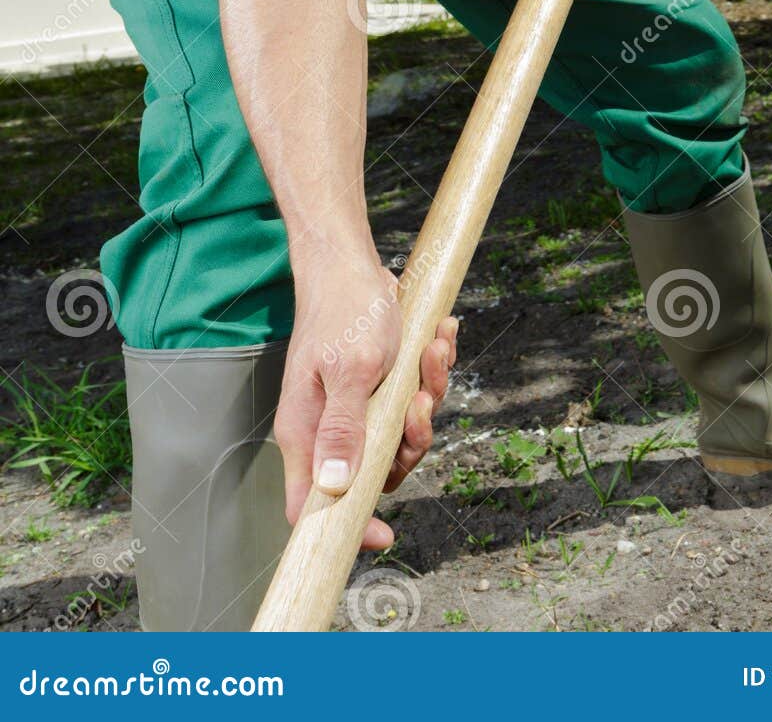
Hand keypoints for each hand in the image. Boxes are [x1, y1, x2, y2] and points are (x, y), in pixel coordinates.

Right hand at [273, 253, 458, 546]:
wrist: (351, 262)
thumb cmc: (343, 310)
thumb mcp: (349, 370)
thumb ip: (343, 428)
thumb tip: (335, 488)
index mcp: (308, 432)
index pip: (312, 507)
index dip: (346, 528)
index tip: (385, 535)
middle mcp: (331, 429)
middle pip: (378, 472)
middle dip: (412, 438)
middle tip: (419, 399)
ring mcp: (358, 409)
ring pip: (404, 434)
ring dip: (428, 394)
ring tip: (431, 351)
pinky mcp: (380, 388)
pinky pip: (415, 400)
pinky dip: (431, 373)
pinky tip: (438, 337)